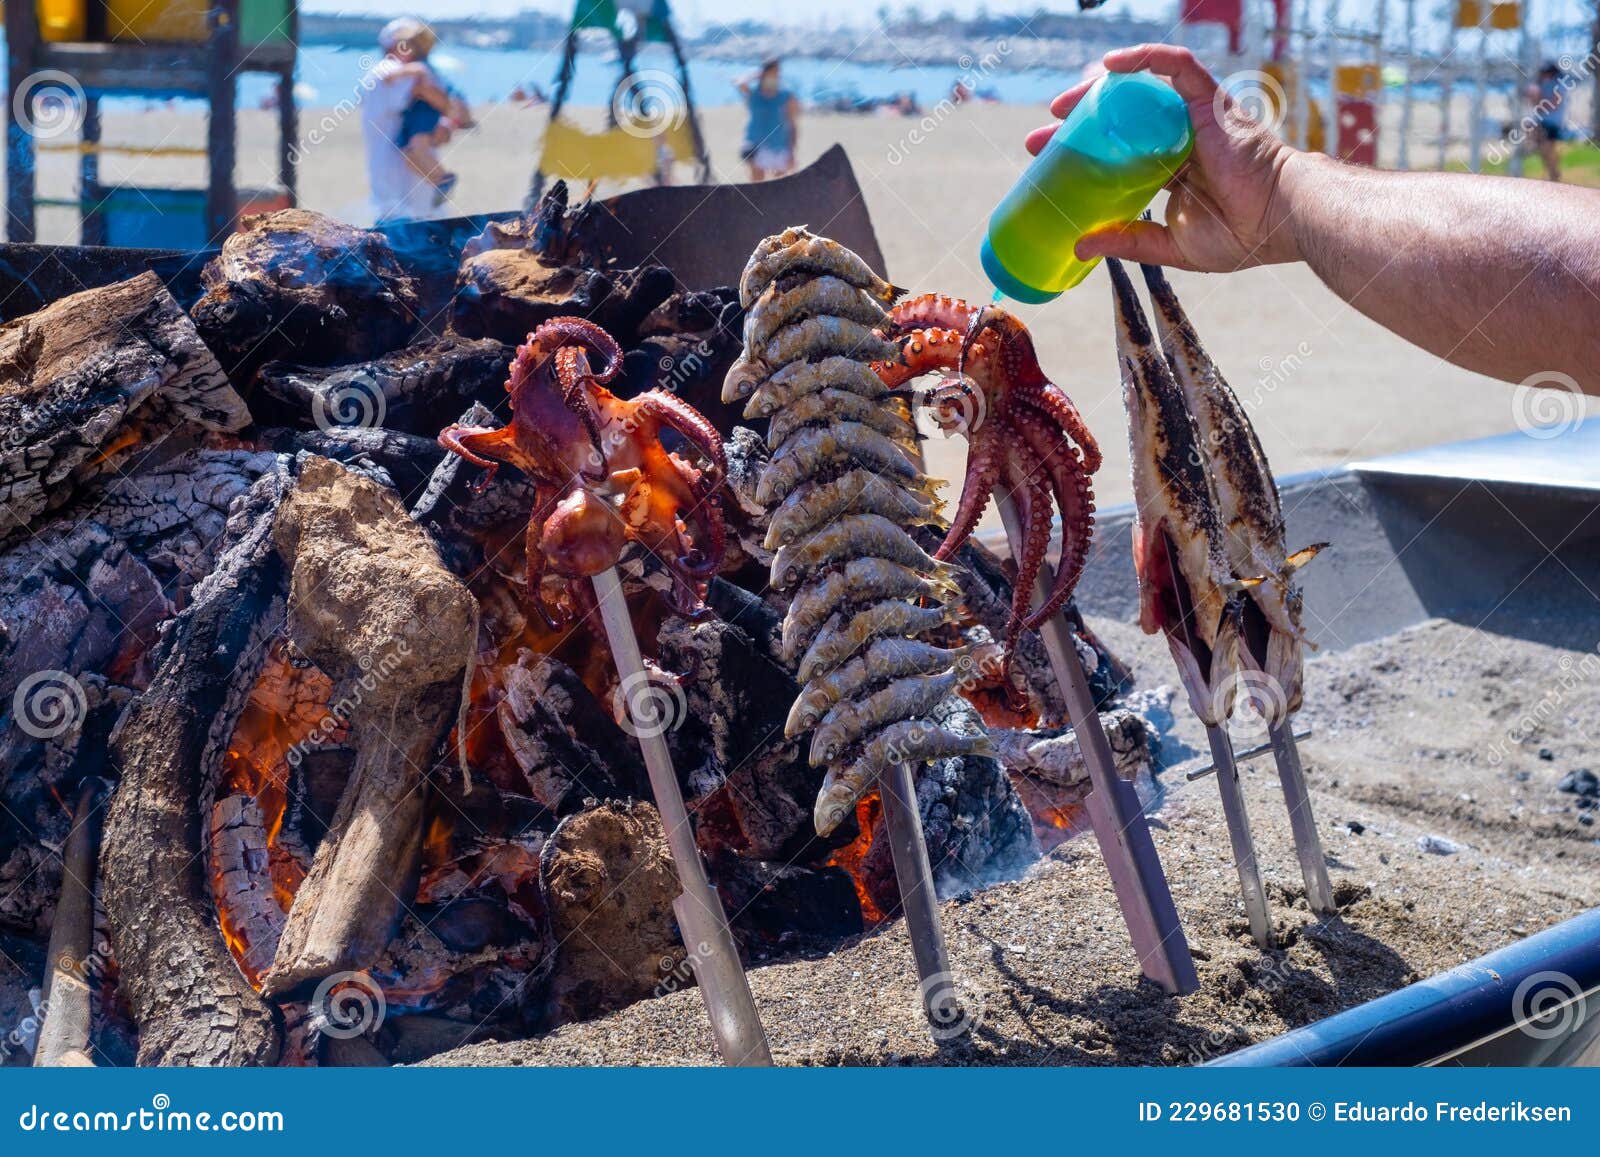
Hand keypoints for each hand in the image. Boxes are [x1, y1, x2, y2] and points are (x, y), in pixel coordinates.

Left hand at [1025, 45, 1305, 271]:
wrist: (1279, 219)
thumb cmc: (1238, 235)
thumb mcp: (1170, 245)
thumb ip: (1127, 242)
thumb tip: (1078, 246)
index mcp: (1169, 169)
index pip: (1116, 153)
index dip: (1080, 154)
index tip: (1045, 161)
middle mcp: (1177, 137)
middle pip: (1120, 120)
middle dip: (1078, 125)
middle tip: (1042, 138)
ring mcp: (1192, 117)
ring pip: (1140, 90)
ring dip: (1098, 92)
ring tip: (1063, 105)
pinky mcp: (1209, 100)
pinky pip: (1176, 65)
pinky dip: (1145, 58)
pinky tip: (1110, 66)